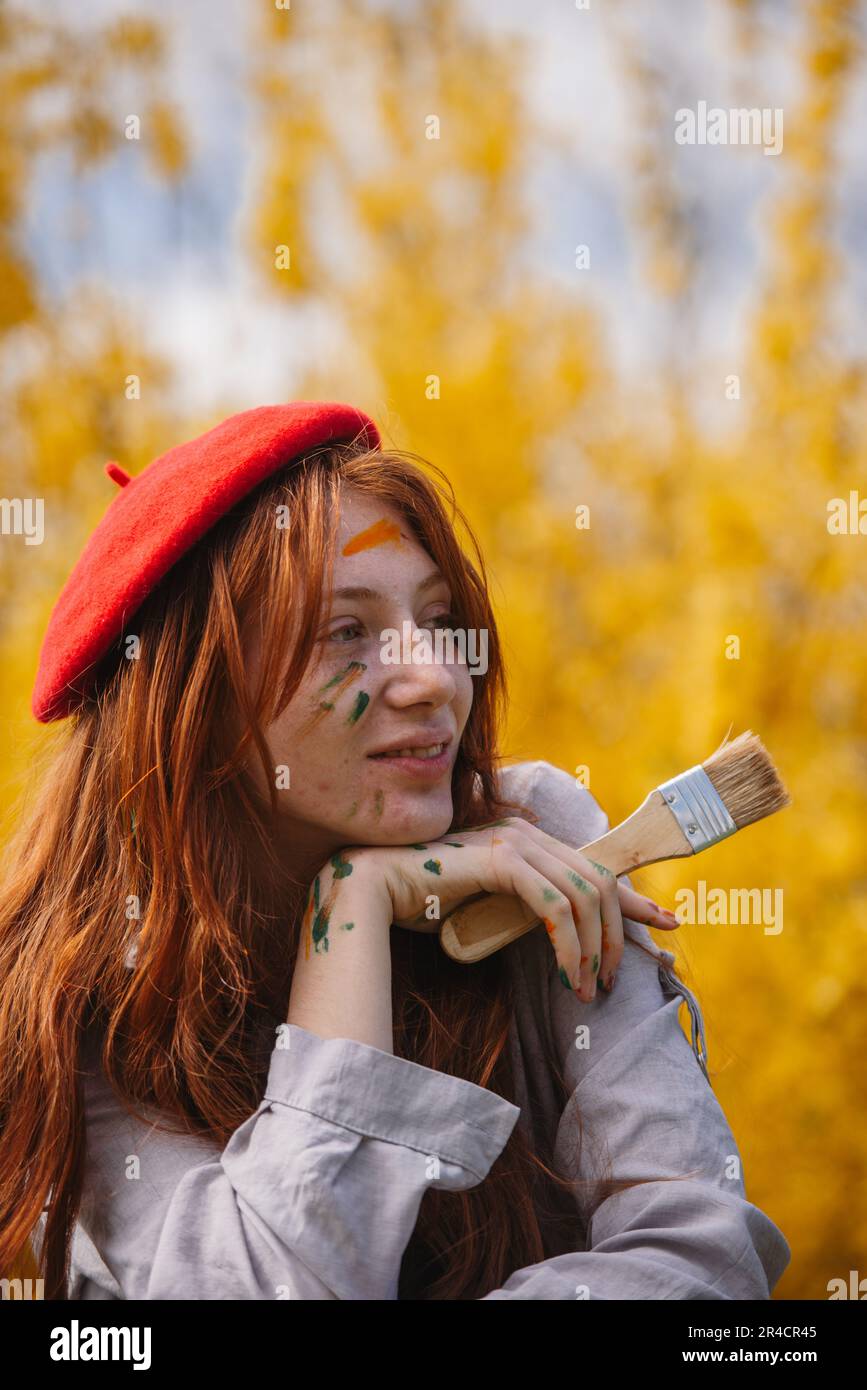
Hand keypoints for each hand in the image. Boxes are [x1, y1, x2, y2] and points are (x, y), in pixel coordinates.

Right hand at [335, 817, 679, 1001]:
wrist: (373, 889)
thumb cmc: (424, 904)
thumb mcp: (490, 910)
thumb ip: (523, 912)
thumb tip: (563, 939)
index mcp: (530, 843)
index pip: (597, 868)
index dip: (636, 899)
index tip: (668, 924)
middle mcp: (529, 835)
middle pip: (601, 883)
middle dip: (618, 935)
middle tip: (609, 981)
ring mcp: (516, 843)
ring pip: (585, 895)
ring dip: (592, 948)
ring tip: (585, 988)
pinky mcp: (502, 860)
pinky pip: (555, 906)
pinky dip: (567, 944)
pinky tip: (566, 973)